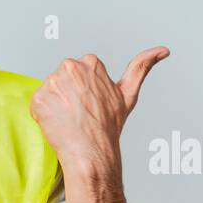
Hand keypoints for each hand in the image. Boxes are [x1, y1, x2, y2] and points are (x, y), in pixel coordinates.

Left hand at [30, 46, 169, 175]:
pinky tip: (58, 124)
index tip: (91, 105)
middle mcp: (70, 67)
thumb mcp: (129, 93)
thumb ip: (142, 67)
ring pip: (50, 92)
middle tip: (80, 114)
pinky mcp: (38, 98)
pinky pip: (38, 104)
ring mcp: (52, 82)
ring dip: (57, 105)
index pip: (79, 73)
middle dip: (69, 94)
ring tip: (70, 120)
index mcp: (91, 62)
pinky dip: (44, 115)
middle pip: (63, 79)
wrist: (92, 152)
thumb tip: (164, 50)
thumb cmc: (109, 127)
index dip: (85, 91)